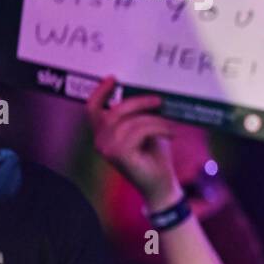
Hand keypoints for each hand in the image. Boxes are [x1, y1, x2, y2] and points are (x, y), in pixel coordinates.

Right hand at [85, 76, 180, 209]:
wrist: (162, 186)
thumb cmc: (155, 157)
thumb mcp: (147, 130)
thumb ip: (140, 115)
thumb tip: (149, 93)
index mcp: (104, 134)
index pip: (92, 109)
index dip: (100, 92)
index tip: (113, 78)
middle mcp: (100, 141)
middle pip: (113, 111)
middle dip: (137, 102)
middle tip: (159, 100)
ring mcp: (107, 149)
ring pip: (129, 121)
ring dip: (153, 119)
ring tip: (170, 124)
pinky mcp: (119, 155)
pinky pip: (138, 131)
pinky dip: (158, 127)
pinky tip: (171, 133)